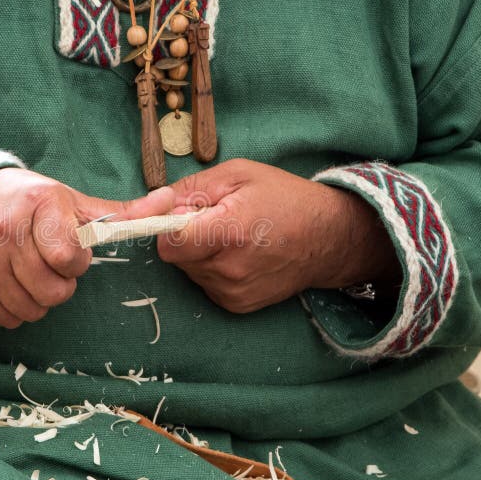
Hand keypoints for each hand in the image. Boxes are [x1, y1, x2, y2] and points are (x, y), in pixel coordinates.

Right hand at [0, 169, 173, 327]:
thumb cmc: (30, 203)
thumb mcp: (73, 202)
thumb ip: (122, 213)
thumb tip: (171, 203)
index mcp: (37, 206)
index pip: (68, 258)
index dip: (76, 262)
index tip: (69, 251)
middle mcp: (4, 233)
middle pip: (52, 292)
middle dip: (60, 284)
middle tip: (50, 265)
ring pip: (30, 310)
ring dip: (38, 299)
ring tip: (30, 272)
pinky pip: (6, 318)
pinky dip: (15, 308)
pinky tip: (10, 282)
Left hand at [157, 159, 398, 312]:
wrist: (329, 238)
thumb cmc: (284, 198)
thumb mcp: (237, 174)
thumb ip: (189, 189)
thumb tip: (151, 205)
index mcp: (229, 232)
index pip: (167, 242)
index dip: (166, 224)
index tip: (180, 212)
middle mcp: (229, 270)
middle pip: (176, 256)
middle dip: (185, 235)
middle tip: (217, 218)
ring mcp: (233, 292)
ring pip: (189, 270)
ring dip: (198, 252)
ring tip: (231, 235)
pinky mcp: (237, 305)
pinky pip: (205, 283)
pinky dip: (212, 268)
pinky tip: (238, 254)